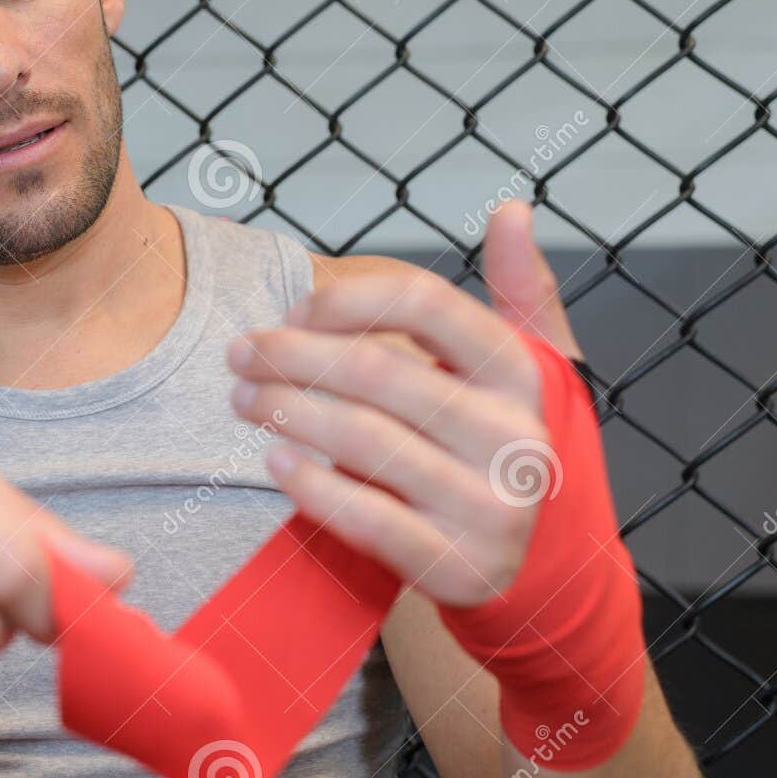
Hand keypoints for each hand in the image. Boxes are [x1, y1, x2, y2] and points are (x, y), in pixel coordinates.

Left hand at [225, 200, 580, 606]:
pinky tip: (275, 462)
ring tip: (242, 399)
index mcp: (521, 373)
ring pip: (365, 442)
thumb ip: (517, 289)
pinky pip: (370, 519)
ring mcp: (490, 505)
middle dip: (293, 356)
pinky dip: (314, 487)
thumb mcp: (526, 368)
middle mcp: (514, 436)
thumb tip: (510, 209)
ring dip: (287, 412)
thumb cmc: (500, 447)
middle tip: (239, 354)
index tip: (294, 309)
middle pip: (379, 372)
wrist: (537, 567)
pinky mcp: (458, 565)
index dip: (346, 300)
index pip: (425, 305)